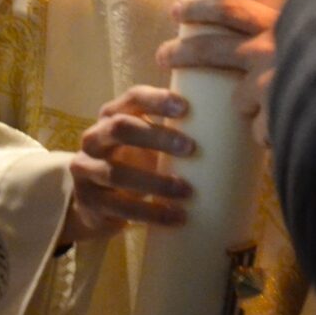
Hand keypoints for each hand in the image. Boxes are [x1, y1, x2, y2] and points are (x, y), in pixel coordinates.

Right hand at [58, 86, 194, 245]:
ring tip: (187, 191)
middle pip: (121, 128)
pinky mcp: (88, 201)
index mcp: (112, 115)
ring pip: (117, 173)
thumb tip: (230, 131)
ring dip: (156, 183)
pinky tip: (175, 217)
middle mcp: (94, 138)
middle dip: (157, 136)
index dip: (156, 99)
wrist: (94, 201)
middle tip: (190, 148)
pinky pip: (119, 208)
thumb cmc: (131, 162)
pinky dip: (151, 213)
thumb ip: (170, 133)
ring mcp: (86, 170)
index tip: (185, 107)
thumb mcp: (144, 143)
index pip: (132, 97)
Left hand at [157, 0, 277, 145]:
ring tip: (245, 116)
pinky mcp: (278, 116)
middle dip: (182, 53)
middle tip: (163, 56)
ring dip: (242, 106)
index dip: (202, 8)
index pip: (232, 9)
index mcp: (283, 22)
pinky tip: (274, 138)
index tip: (176, 11)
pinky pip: (260, 131)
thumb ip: (292, 35)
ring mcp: (273, 82)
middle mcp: (274, 47)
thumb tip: (276, 33)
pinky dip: (266, 135)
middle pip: (212, 49)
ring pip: (239, 99)